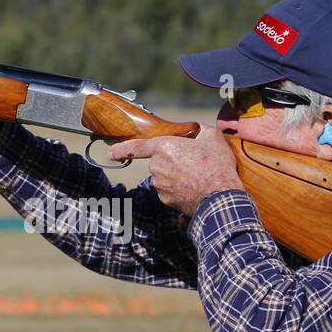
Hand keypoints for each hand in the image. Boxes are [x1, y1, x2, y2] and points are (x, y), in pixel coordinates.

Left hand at [108, 127, 242, 215]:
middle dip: (173, 161)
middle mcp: (157, 167)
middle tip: (195, 163)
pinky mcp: (166, 200)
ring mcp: (160, 185)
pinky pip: (169, 191)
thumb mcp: (212, 137)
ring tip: (198, 176)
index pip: (136, 147)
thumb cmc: (216, 165)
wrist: (220, 197)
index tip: (111, 153)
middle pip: (159, 161)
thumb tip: (197, 133)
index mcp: (164, 147)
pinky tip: (195, 188)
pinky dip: (179, 189)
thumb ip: (199, 131)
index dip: (121, 149)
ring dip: (176, 176)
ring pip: (164, 177)